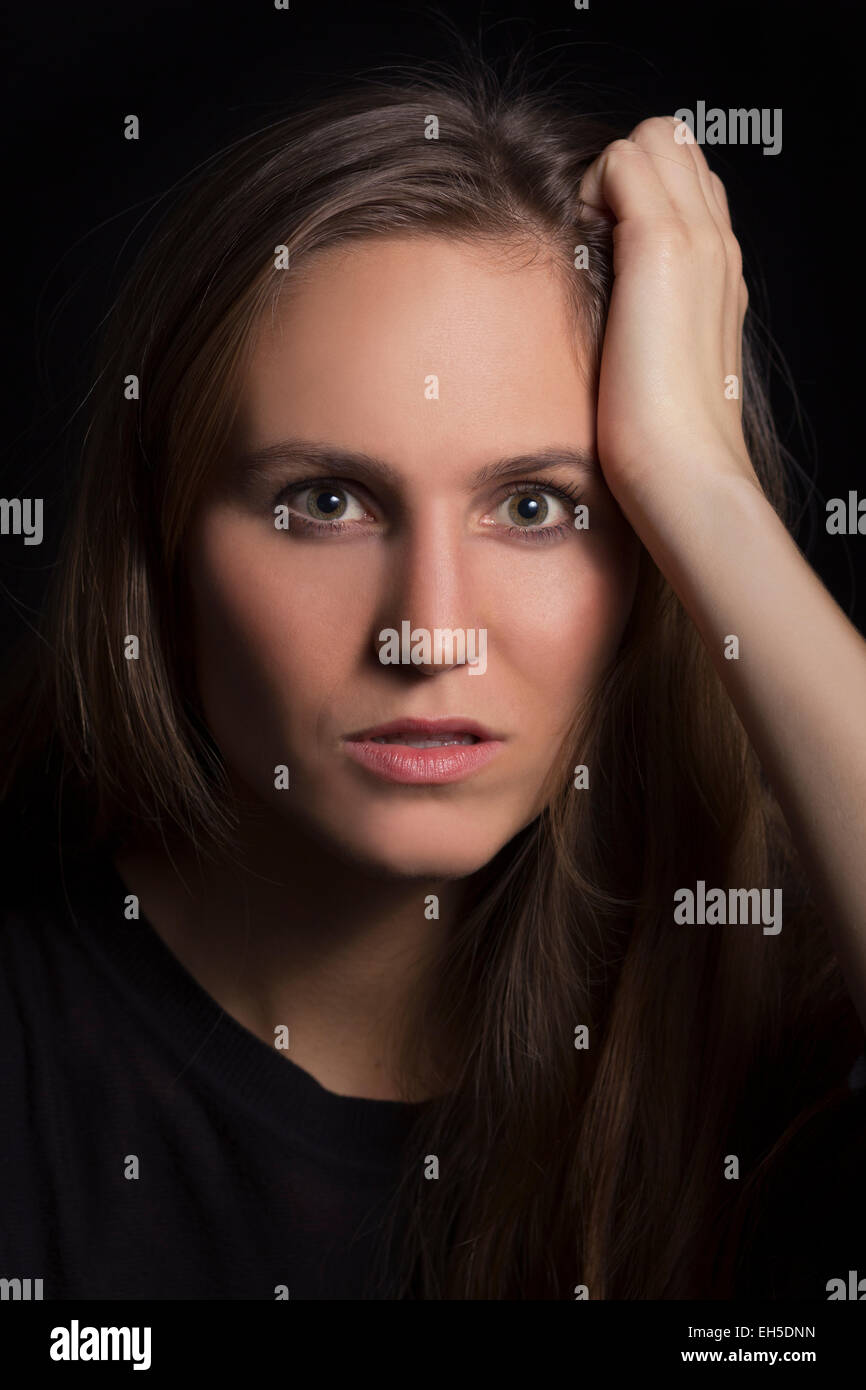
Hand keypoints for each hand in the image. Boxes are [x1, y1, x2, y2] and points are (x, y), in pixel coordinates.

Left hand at [578, 116, 759, 518]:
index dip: (641, 190)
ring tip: (588, 239)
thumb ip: (646, 325)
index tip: (604, 244)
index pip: (688, 178)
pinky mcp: (662, 246)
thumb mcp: (657, 366)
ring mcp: (697, 240)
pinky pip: (623, 159)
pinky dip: (591, 185)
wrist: (684, 468)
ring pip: (654, 136)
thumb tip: (606, 313)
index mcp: (720, 272)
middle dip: (625, 169)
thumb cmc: (660, 438)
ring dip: (608, 173)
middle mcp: (718, 245)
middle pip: (676, 141)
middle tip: (592, 234)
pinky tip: (578, 244)